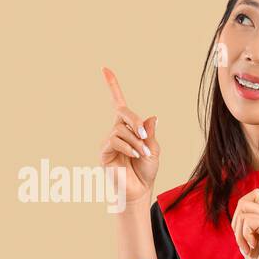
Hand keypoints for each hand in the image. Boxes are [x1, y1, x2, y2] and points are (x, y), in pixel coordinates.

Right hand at [98, 66, 159, 206]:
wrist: (139, 190)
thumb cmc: (146, 170)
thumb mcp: (153, 148)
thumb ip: (150, 133)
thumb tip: (150, 117)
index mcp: (127, 127)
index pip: (118, 103)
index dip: (112, 86)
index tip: (105, 69)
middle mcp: (115, 131)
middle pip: (122, 112)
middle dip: (134, 120)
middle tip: (145, 137)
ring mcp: (108, 142)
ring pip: (120, 129)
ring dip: (136, 141)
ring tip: (142, 154)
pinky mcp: (104, 153)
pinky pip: (115, 140)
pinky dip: (128, 147)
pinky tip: (135, 155)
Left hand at [231, 189, 258, 258]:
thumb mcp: (250, 238)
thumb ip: (246, 224)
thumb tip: (237, 213)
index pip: (254, 194)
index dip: (241, 208)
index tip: (242, 229)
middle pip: (245, 200)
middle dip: (236, 220)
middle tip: (241, 238)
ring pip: (243, 211)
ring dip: (238, 231)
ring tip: (246, 246)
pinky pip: (247, 221)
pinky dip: (243, 236)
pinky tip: (252, 247)